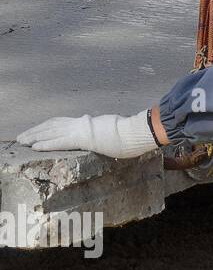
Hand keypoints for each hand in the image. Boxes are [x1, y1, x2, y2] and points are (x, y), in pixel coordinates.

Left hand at [17, 111, 157, 158]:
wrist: (134, 131)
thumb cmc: (130, 133)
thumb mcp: (116, 130)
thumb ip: (107, 132)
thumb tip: (112, 134)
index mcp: (88, 122)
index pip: (63, 122)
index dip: (48, 126)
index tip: (38, 129)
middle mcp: (81, 123)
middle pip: (53, 125)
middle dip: (36, 130)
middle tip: (21, 137)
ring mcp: (81, 129)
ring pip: (51, 131)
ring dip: (35, 136)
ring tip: (22, 141)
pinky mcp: (81, 138)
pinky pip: (59, 141)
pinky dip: (45, 143)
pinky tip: (35, 147)